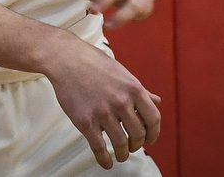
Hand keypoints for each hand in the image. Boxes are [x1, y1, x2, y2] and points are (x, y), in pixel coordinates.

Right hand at [43, 38, 160, 168]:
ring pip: (121, 144)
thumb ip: (141, 90)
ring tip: (122, 155)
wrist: (66, 59)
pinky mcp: (85, 121)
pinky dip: (104, 159)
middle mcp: (121, 102)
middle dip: (137, 145)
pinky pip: (99, 147)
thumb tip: (157, 101)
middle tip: (133, 146)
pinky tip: (106, 163)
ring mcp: (103, 112)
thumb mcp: (122, 73)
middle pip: (138, 134)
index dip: (154, 133)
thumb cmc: (95, 64)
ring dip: (123, 154)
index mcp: (134, 89)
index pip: (153, 118)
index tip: (150, 140)